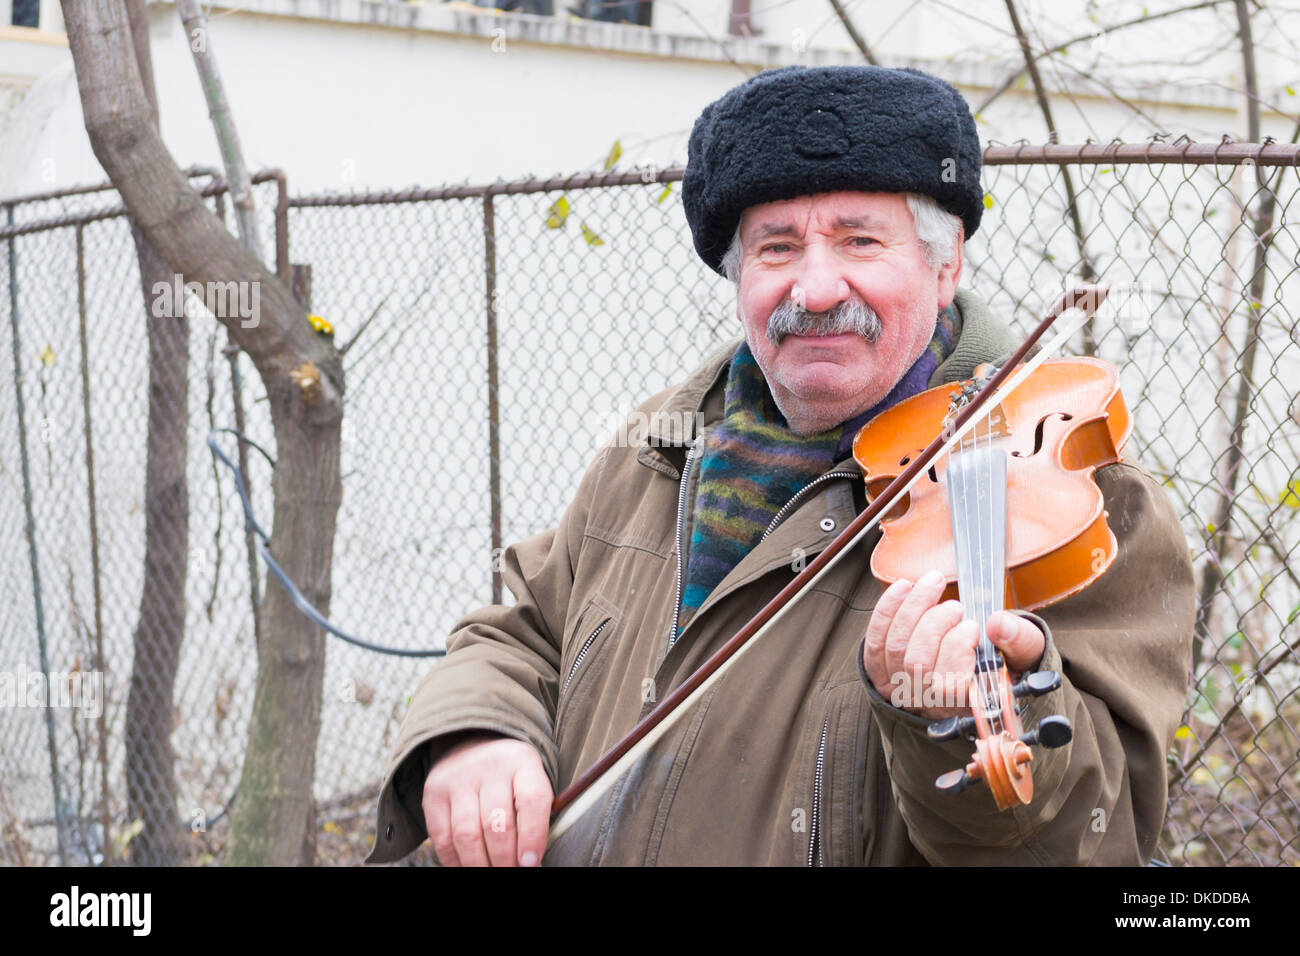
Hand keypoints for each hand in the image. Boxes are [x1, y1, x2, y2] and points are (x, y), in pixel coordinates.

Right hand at [422, 732, 552, 866]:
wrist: (472, 743)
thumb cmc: (510, 774)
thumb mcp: (531, 781)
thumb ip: (534, 817)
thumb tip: (530, 862)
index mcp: (522, 761)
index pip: (532, 801)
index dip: (533, 837)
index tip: (532, 863)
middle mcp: (489, 766)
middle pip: (497, 824)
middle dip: (505, 860)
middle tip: (512, 872)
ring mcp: (458, 778)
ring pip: (468, 835)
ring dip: (480, 865)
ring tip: (492, 873)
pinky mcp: (434, 793)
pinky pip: (442, 838)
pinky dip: (455, 861)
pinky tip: (467, 867)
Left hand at [862, 570, 1045, 720]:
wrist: (977, 673)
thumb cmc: (1003, 663)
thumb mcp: (1025, 654)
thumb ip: (1019, 640)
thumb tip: (997, 624)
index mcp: (966, 707)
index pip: (949, 684)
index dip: (957, 648)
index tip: (973, 626)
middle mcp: (926, 705)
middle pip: (916, 662)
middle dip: (934, 623)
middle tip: (956, 607)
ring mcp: (899, 691)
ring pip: (894, 647)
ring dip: (912, 607)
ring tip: (934, 585)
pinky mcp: (880, 673)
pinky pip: (875, 641)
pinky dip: (887, 609)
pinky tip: (904, 586)